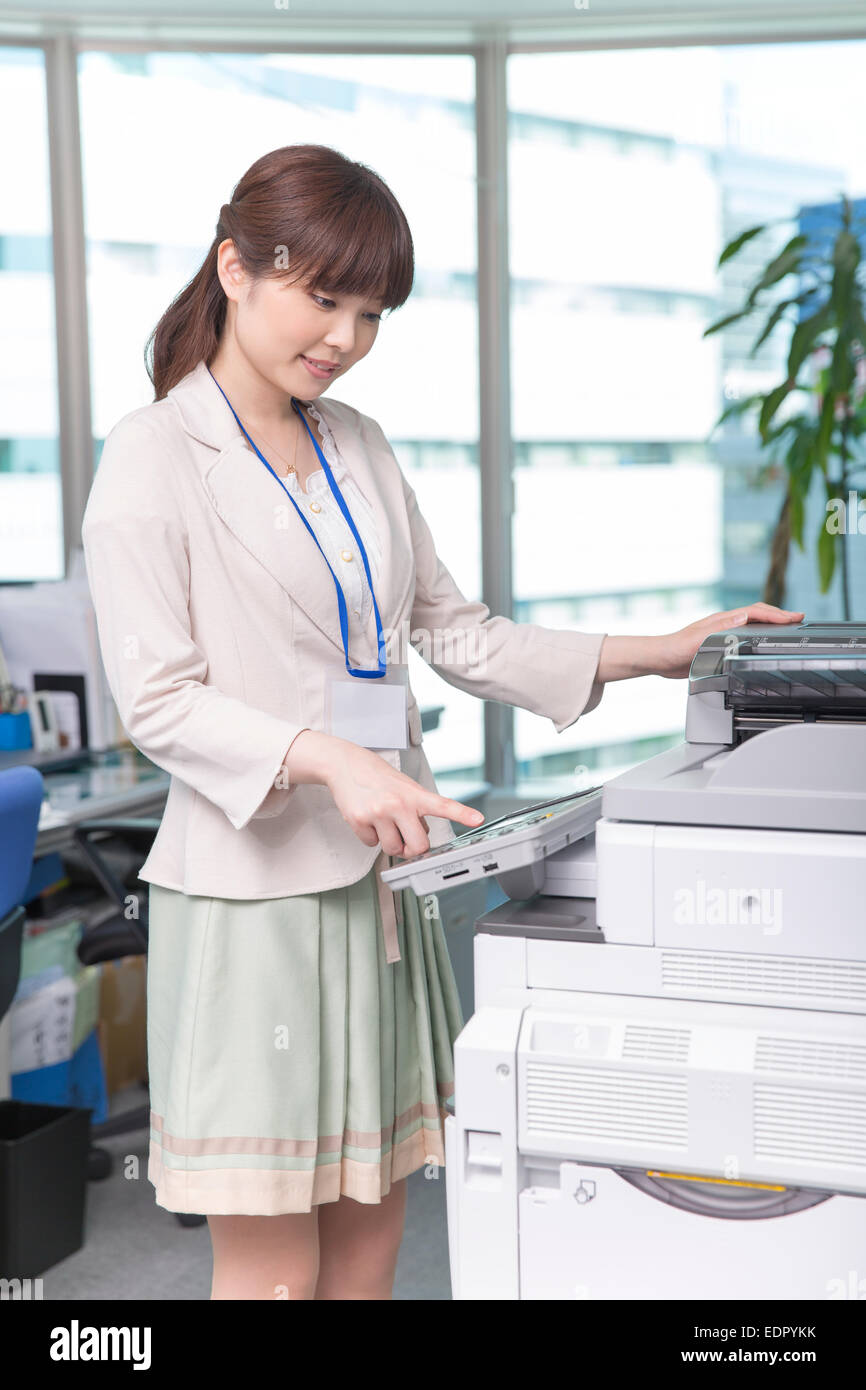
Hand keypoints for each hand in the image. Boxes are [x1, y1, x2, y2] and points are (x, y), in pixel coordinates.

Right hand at [308, 735, 484, 856]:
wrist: (345, 764)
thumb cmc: (377, 776)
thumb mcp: (405, 787)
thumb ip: (416, 810)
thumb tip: (420, 838)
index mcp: (414, 794)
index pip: (443, 804)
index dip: (462, 813)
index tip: (477, 819)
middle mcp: (398, 803)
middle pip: (418, 846)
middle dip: (413, 848)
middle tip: (407, 839)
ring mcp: (378, 813)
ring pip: (393, 849)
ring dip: (390, 842)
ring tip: (384, 823)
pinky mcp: (359, 820)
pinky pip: (371, 844)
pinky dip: (371, 837)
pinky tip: (368, 820)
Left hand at [654, 602, 804, 678]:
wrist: (660, 658)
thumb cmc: (676, 649)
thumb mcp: (699, 639)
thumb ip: (720, 628)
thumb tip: (743, 616)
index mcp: (723, 619)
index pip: (756, 612)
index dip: (776, 614)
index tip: (794, 616)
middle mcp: (724, 622)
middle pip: (757, 613)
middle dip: (779, 615)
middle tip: (797, 618)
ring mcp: (722, 631)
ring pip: (753, 622)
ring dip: (771, 622)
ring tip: (787, 625)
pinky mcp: (718, 642)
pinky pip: (745, 634)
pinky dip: (759, 633)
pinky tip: (762, 639)